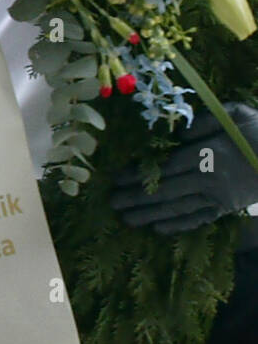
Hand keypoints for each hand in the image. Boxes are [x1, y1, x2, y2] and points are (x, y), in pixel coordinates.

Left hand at [111, 103, 257, 234]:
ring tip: (127, 219)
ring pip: (178, 209)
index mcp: (207, 154)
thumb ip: (202, 122)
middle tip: (112, 203)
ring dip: (150, 215)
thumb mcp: (232, 114)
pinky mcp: (227, 208)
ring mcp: (219, 197)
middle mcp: (209, 179)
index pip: (164, 167)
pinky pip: (198, 219)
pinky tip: (159, 229)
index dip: (138, 175)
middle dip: (136, 198)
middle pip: (166, 192)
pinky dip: (178, 225)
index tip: (117, 179)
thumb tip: (177, 136)